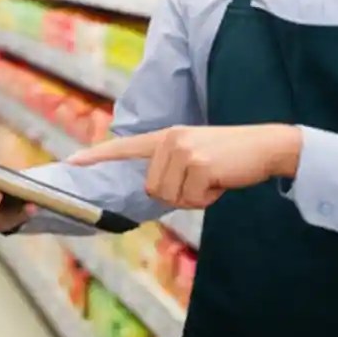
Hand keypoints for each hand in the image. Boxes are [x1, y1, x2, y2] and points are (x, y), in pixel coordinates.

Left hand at [66, 125, 301, 208]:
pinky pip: (191, 199)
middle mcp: (169, 140)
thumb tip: (152, 191)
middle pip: (152, 190)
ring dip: (193, 197)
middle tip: (203, 179)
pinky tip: (221, 181)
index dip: (96, 156)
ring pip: (169, 196)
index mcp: (165, 136)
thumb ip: (170, 167)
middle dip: (179, 194)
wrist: (266, 146)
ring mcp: (183, 150)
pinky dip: (208, 198)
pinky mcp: (198, 164)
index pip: (124, 146)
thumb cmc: (230, 157)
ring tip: (212, 178)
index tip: (71, 163)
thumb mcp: (195, 155)